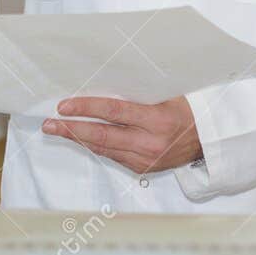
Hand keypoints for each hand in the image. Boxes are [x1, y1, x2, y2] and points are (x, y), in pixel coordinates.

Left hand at [42, 96, 200, 173]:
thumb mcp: (166, 96)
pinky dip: (95, 145)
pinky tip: (82, 138)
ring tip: (58, 130)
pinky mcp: (141, 169)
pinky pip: (112, 156)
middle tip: (50, 124)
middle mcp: (150, 143)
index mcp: (158, 119)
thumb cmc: (185, 110)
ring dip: (79, 139)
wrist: (205, 140)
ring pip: (104, 148)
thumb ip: (137, 94)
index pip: (114, 112)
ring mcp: (145, 159)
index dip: (87, 108)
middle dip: (72, 129)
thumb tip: (100, 85)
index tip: (65, 106)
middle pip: (103, 136)